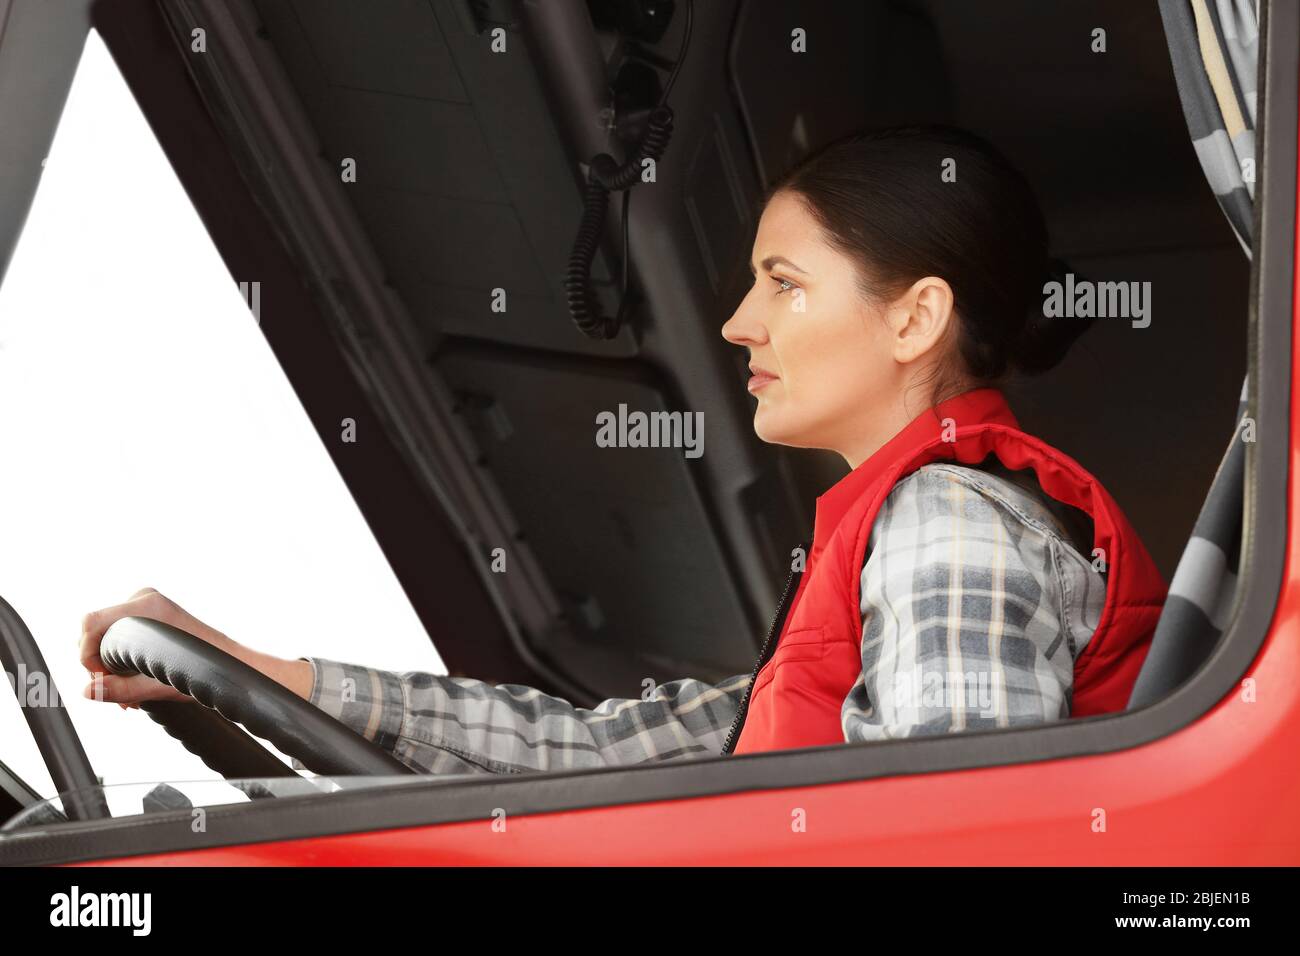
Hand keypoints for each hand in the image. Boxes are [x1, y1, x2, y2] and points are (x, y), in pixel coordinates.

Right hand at [79, 588, 313, 705]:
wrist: (232, 666)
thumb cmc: (203, 673)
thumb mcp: (157, 686)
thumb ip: (120, 689)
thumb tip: (89, 691)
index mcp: (146, 608)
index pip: (91, 623)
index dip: (86, 654)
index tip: (101, 678)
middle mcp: (145, 599)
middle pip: (95, 631)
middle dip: (100, 666)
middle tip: (118, 694)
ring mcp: (149, 604)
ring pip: (108, 636)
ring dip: (111, 667)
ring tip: (130, 696)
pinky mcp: (153, 615)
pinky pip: (122, 634)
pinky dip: (122, 659)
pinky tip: (134, 685)